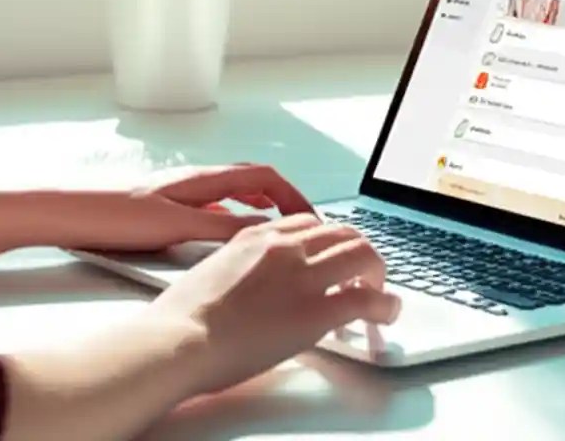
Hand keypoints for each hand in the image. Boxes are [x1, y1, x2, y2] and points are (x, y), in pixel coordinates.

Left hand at [74, 164, 316, 251]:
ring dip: (258, 209)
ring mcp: (179, 193)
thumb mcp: (178, 226)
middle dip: (282, 201)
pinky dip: (231, 218)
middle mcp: (194, 180)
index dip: (294, 197)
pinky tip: (224, 239)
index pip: (265, 179)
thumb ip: (223, 226)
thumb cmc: (114, 216)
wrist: (67, 213)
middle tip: (301, 226)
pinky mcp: (163, 208)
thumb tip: (266, 229)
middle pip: (252, 182)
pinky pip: (211, 207)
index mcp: (203, 180)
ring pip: (231, 195)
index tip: (313, 219)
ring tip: (273, 231)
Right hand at [148, 213, 400, 394]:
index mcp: (255, 235)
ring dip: (376, 272)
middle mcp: (283, 247)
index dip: (327, 241)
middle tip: (363, 273)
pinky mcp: (316, 311)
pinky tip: (387, 314)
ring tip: (377, 291)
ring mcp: (302, 276)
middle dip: (359, 251)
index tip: (331, 256)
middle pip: (342, 232)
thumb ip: (240, 267)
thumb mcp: (211, 271)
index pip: (308, 223)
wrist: (177, 341)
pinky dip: (385, 305)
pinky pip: (366, 300)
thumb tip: (251, 283)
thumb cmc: (182, 318)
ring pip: (362, 255)